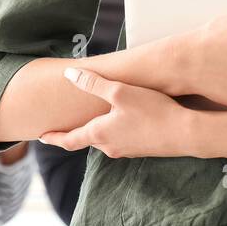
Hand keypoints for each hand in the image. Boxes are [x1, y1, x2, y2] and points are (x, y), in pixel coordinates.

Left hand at [39, 67, 194, 157]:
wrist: (185, 133)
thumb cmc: (151, 111)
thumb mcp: (119, 92)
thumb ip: (92, 83)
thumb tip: (68, 75)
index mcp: (99, 133)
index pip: (69, 140)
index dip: (54, 137)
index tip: (41, 137)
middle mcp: (110, 146)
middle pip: (87, 139)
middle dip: (76, 133)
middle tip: (66, 126)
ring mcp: (127, 150)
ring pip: (106, 139)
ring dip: (98, 131)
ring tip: (96, 120)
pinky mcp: (143, 149)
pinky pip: (122, 140)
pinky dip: (116, 131)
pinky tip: (125, 121)